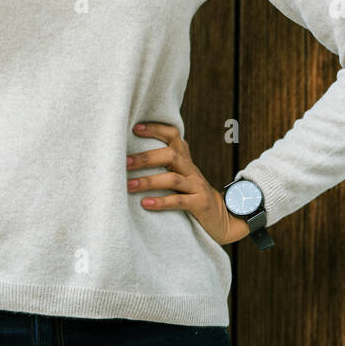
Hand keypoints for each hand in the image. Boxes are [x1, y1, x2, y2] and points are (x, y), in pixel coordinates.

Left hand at [127, 122, 250, 245]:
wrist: (221, 216)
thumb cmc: (191, 195)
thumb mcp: (181, 175)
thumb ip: (164, 164)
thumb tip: (130, 156)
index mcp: (185, 160)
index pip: (173, 136)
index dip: (156, 129)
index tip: (136, 129)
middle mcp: (191, 170)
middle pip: (171, 155)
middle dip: (146, 158)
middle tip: (124, 162)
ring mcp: (197, 186)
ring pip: (173, 179)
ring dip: (149, 181)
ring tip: (128, 186)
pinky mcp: (200, 204)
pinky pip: (179, 201)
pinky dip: (161, 202)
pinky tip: (145, 203)